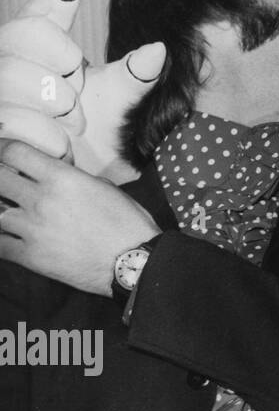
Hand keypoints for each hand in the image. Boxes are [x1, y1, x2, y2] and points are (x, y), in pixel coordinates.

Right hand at [0, 0, 165, 183]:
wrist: (75, 178)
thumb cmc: (93, 131)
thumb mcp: (117, 98)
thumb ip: (134, 73)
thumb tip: (156, 49)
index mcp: (42, 46)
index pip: (41, 7)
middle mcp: (10, 60)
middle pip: (23, 32)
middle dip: (58, 60)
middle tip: (78, 89)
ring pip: (12, 75)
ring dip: (54, 103)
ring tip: (72, 123)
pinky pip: (11, 118)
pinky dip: (43, 134)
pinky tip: (58, 145)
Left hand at [0, 138, 161, 295]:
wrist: (134, 262)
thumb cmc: (128, 224)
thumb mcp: (106, 188)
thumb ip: (75, 179)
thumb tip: (60, 176)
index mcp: (63, 179)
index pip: (14, 153)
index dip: (1, 147)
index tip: (1, 151)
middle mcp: (42, 200)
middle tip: (5, 183)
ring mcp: (33, 229)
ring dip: (1, 210)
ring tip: (9, 211)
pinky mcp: (30, 257)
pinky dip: (0, 239)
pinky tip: (7, 237)